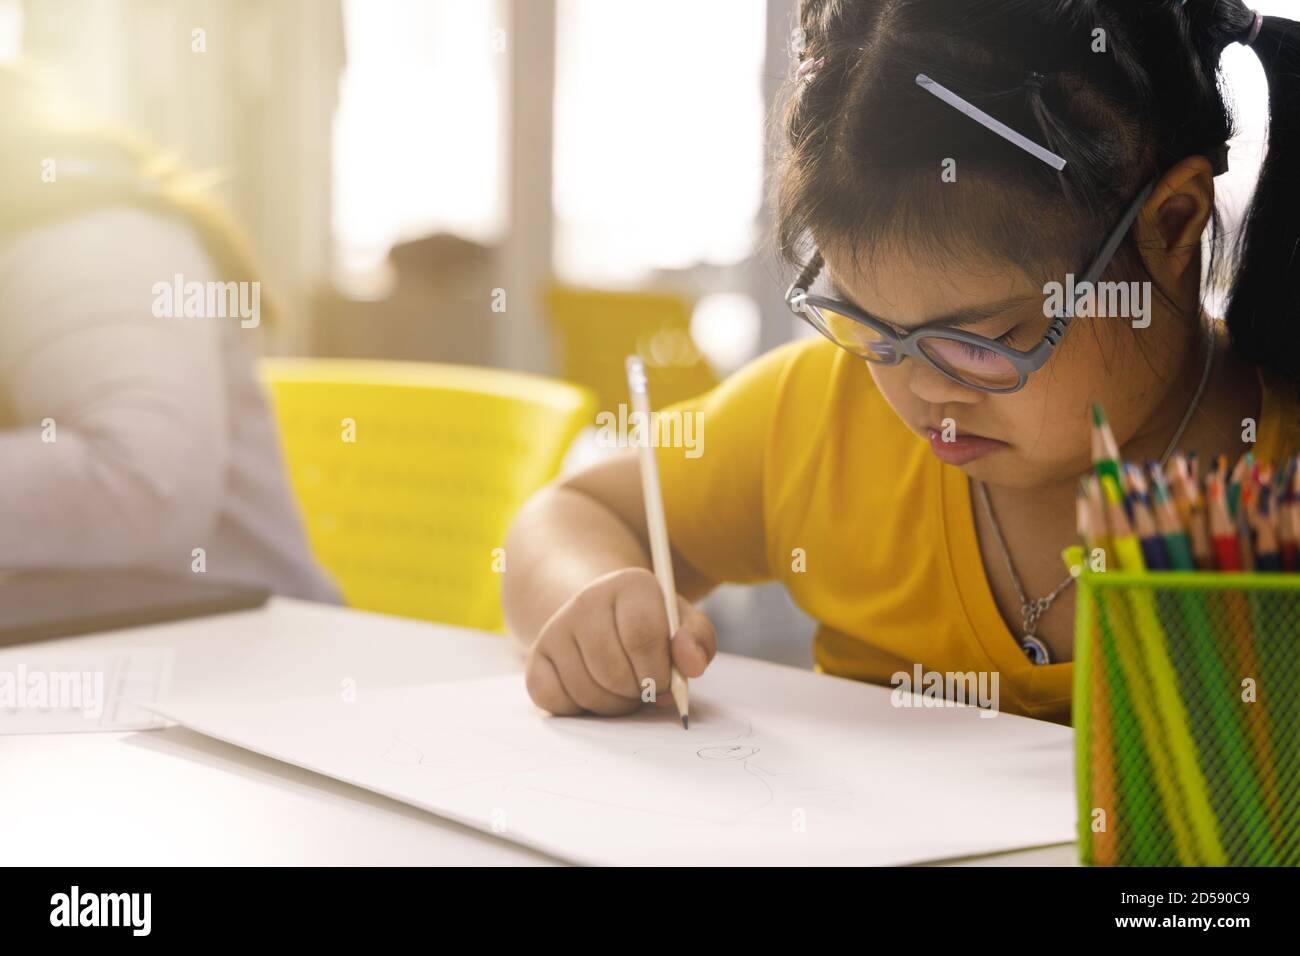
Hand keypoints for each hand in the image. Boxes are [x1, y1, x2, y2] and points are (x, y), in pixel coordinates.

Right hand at [524, 567, 716, 715]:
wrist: (601, 616)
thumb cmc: (650, 626)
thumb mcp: (681, 624)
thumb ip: (697, 641)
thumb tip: (691, 665)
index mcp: (629, 585)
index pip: (642, 636)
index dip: (659, 671)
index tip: (666, 680)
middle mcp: (587, 600)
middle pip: (614, 670)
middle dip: (637, 693)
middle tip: (644, 687)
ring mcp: (555, 629)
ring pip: (587, 690)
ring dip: (613, 705)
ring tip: (622, 688)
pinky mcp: (536, 658)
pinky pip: (555, 701)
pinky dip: (579, 709)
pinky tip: (593, 690)